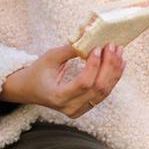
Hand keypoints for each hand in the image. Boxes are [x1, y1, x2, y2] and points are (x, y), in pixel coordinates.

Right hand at [0, 42, 125, 117]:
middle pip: (98, 88)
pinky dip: (113, 77)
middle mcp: (70, 107)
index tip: (98, 48)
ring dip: (114, 70)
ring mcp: (79, 110)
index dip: (94, 65)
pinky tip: (119, 63)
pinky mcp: (85, 107)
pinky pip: (104, 93)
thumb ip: (70, 50)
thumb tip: (91, 39)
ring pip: (104, 92)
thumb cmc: (38, 72)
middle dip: (109, 66)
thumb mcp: (50, 58)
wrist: (29, 89)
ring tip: (119, 52)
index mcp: (57, 97)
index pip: (83, 83)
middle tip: (113, 46)